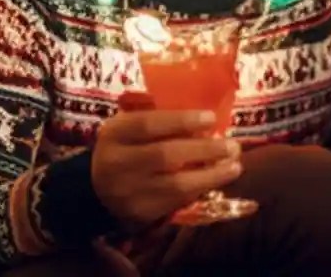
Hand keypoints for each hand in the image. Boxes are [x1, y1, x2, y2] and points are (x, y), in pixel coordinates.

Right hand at [91, 93, 241, 225]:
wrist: (95, 189)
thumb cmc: (123, 148)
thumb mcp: (127, 127)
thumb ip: (156, 118)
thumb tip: (204, 116)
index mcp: (115, 134)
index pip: (148, 125)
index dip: (182, 121)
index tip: (211, 117)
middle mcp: (118, 163)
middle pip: (166, 155)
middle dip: (204, 150)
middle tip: (232, 145)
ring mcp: (129, 192)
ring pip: (176, 185)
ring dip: (211, 175)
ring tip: (235, 166)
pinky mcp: (142, 213)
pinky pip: (177, 202)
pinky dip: (201, 190)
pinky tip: (217, 180)